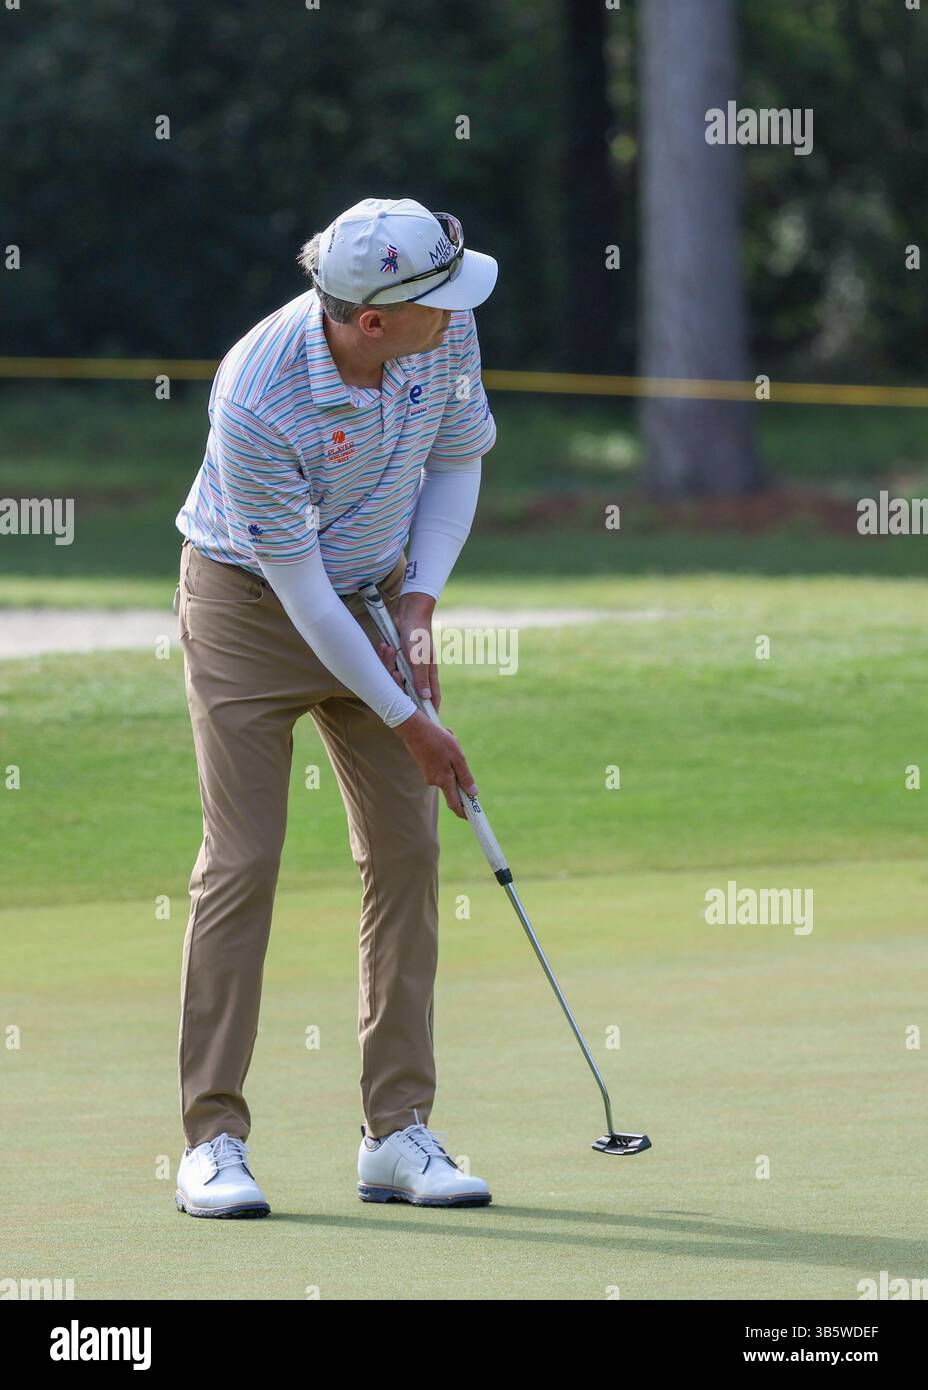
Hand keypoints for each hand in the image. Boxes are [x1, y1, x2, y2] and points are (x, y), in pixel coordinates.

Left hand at [376, 591, 439, 709]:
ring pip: (397, 676)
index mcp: (429, 673)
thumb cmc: (417, 633)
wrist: (410, 610)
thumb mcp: (418, 658)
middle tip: (394, 674)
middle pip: (410, 689)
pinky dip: (386, 658)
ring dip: (389, 666)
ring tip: (389, 650)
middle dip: (399, 686)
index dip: (427, 711)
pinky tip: (385, 646)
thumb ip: (421, 678)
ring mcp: (411, 663)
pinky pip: (391, 664)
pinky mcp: (401, 656)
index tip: (422, 723)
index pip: (432, 698)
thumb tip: (426, 698)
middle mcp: (421, 671)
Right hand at [395, 710, 476, 818]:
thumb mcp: (457, 757)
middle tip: (457, 748)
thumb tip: (473, 793)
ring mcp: (429, 774)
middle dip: (459, 768)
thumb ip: (465, 776)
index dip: (463, 812)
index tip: (471, 817)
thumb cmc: (438, 741)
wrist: (414, 729)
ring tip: (448, 739)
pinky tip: (442, 738)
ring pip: (448, 770)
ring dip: (452, 756)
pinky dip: (445, 753)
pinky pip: (441, 763)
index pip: (454, 803)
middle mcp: (435, 781)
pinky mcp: (425, 767)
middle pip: (454, 782)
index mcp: (444, 780)